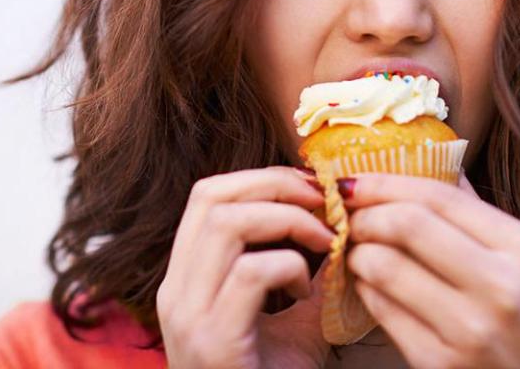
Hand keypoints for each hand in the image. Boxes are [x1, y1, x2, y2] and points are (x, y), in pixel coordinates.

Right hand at [157, 166, 334, 368]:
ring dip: (287, 221)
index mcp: (188, 278)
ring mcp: (188, 315)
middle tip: (322, 206)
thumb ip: (307, 271)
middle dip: (275, 187)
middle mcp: (177, 291)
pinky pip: (251, 272)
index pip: (208, 195)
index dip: (262, 178)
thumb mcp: (292, 318)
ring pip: (226, 223)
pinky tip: (307, 293)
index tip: (309, 188)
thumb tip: (342, 224)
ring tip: (322, 243)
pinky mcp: (213, 341)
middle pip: (212, 197)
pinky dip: (290, 267)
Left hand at [342, 170, 519, 368]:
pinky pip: (382, 311)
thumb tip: (436, 164)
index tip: (355, 180)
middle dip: (365, 213)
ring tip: (360, 251)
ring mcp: (470, 331)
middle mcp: (502, 288)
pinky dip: (367, 291)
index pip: (440, 196)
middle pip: (407, 224)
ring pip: (384, 267)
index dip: (386, 182)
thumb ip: (482, 216)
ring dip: (359, 253)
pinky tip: (372, 287)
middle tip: (351, 216)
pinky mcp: (440, 365)